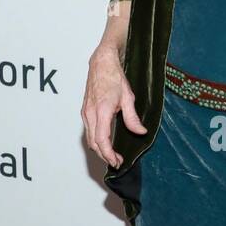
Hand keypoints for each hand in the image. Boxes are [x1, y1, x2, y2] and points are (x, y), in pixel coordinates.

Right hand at [81, 46, 146, 167]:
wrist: (101, 64)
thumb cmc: (114, 77)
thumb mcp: (128, 97)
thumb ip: (132, 118)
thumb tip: (140, 132)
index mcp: (101, 110)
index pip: (102, 140)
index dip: (108, 154)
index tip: (116, 161)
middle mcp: (90, 113)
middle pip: (93, 143)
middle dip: (104, 155)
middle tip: (117, 161)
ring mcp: (85, 113)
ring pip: (89, 139)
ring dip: (100, 149)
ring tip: (113, 155)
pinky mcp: (85, 111)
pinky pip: (88, 131)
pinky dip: (96, 141)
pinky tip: (105, 143)